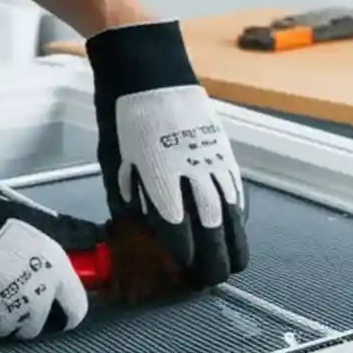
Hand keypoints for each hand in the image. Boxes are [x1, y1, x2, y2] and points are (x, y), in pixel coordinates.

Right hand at [0, 154, 98, 338]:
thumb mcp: (29, 233)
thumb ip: (43, 261)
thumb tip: (53, 266)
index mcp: (54, 272)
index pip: (76, 310)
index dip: (65, 311)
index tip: (59, 311)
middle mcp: (34, 299)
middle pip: (37, 326)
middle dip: (26, 317)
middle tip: (9, 298)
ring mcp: (3, 316)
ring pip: (5, 331)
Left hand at [85, 20, 248, 286]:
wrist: (148, 72)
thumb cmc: (123, 118)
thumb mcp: (114, 165)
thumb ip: (128, 202)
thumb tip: (137, 229)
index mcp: (160, 185)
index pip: (180, 236)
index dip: (184, 259)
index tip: (183, 271)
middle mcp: (192, 178)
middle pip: (213, 233)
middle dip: (214, 262)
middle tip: (211, 280)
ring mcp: (212, 164)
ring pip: (231, 216)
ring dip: (234, 244)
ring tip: (234, 264)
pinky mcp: (221, 151)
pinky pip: (236, 191)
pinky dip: (238, 214)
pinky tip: (236, 226)